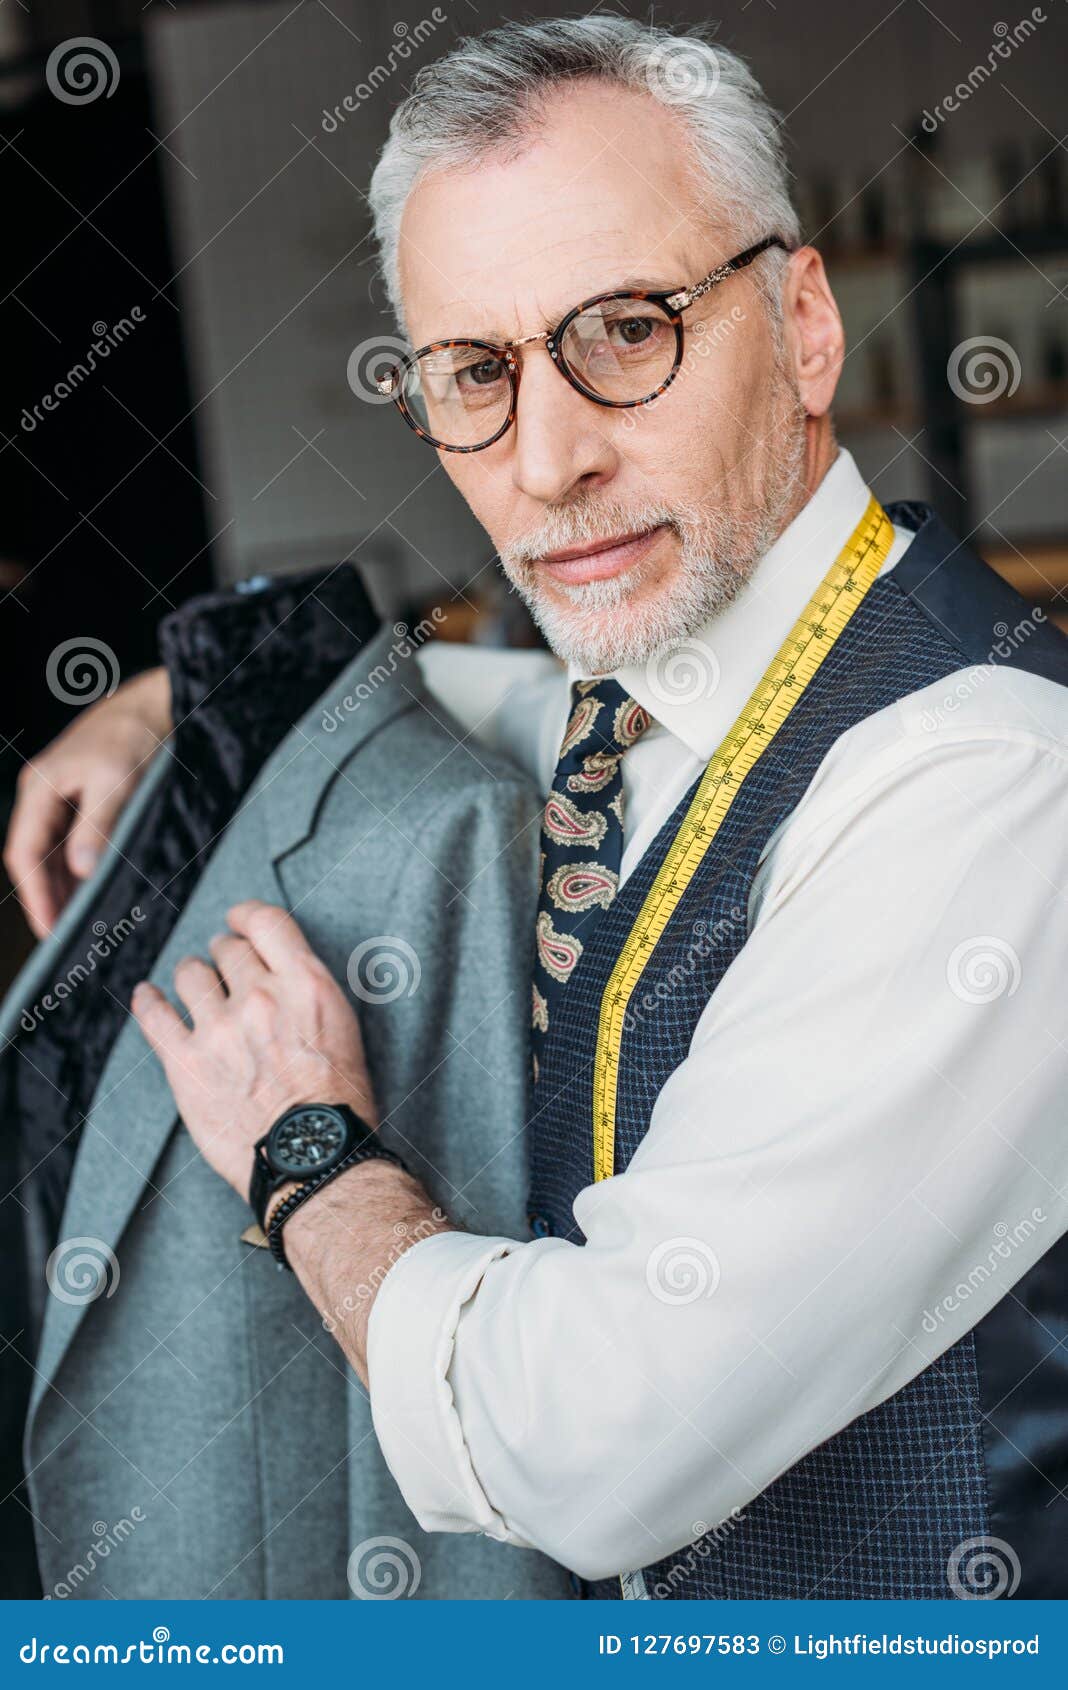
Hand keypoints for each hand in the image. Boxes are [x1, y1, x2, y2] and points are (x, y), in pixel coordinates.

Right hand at [5, 667, 171, 937]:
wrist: (160, 701)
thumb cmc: (137, 734)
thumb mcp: (118, 782)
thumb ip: (98, 827)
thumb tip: (80, 872)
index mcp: (40, 787)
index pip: (25, 854)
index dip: (35, 896)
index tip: (51, 931)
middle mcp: (43, 793)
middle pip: (34, 857)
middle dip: (47, 898)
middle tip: (67, 938)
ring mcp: (60, 794)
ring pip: (53, 852)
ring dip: (63, 886)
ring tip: (80, 922)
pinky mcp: (82, 796)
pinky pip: (72, 840)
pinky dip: (79, 867)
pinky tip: (93, 889)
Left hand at [131, 900, 378, 1197]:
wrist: (312, 1158)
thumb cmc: (338, 1102)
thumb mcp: (343, 1028)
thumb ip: (308, 991)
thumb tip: (280, 973)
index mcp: (306, 984)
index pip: (266, 921)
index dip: (247, 914)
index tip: (238, 920)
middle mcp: (260, 996)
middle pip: (227, 948)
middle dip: (225, 955)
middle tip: (226, 971)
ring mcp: (219, 1029)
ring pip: (190, 974)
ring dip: (193, 977)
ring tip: (196, 988)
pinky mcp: (186, 1063)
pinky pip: (155, 1016)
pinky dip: (149, 1001)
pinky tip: (148, 997)